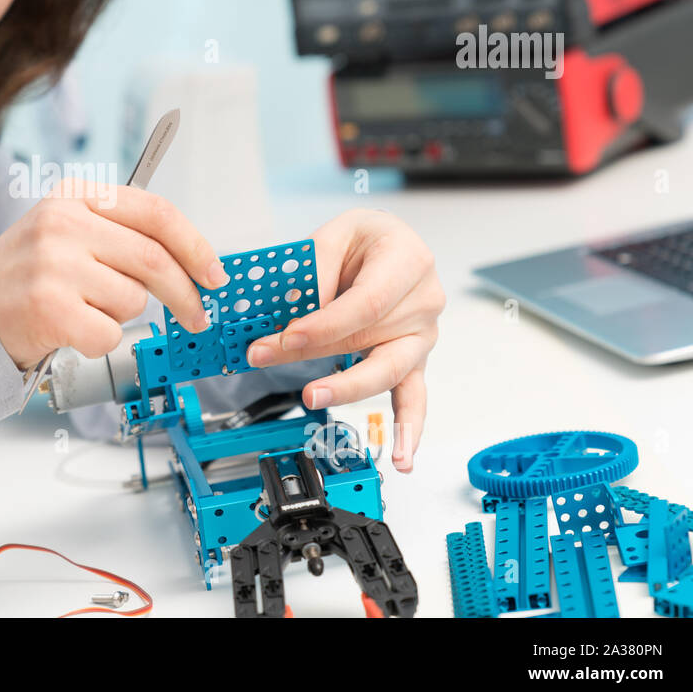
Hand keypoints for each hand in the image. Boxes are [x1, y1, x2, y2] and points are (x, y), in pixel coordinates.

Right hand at [0, 179, 228, 369]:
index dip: (195, 246)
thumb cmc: (31, 275)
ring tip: (85, 309)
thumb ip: (124, 233)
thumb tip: (194, 260)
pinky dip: (99, 340)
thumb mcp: (69, 231)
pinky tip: (71, 330)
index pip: (156, 213)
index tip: (214, 273)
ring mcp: (54, 265)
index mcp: (75, 196)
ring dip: (121, 315)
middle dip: (185, 294)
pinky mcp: (50, 308)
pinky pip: (110, 333)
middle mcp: (62, 223)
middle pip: (154, 259)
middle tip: (196, 315)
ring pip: (133, 299)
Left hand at [242, 208, 444, 472]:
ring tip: (315, 397)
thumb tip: (289, 314)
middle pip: (369, 336)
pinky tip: (402, 456)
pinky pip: (415, 397)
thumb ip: (314, 271)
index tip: (286, 334)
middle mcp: (424, 300)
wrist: (387, 243)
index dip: (325, 323)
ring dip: (347, 389)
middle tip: (268, 356)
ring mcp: (422, 334)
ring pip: (387, 370)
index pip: (366, 302)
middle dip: (313, 352)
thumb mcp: (335, 235)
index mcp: (409, 260)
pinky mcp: (413, 359)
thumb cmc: (366, 240)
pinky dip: (409, 429)